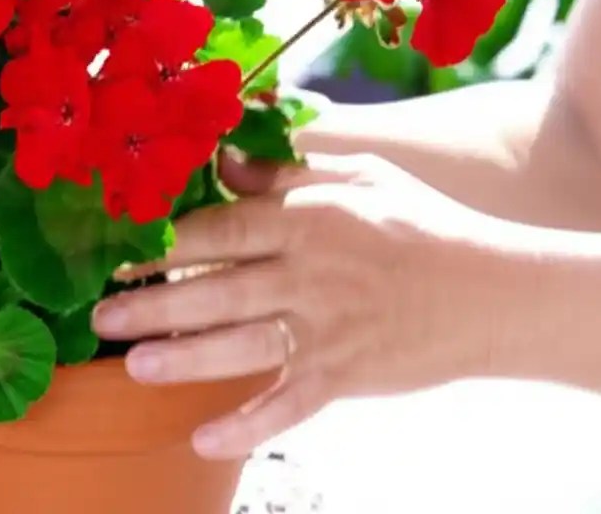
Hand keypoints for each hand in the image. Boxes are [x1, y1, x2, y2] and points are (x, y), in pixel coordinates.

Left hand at [93, 152, 504, 459]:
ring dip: (184, 358)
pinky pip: (288, 407)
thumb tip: (221, 159)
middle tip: (103, 314)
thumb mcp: (357, 178)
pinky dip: (247, 427)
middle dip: (154, 302)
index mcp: (307, 218)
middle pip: (217, 288)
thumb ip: (285, 170)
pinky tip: (202, 441)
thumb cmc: (421, 225)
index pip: (219, 230)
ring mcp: (327, 328)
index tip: (116, 250)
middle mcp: (310, 273)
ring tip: (134, 366)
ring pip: (241, 346)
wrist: (496, 292)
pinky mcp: (346, 376)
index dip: (162, 242)